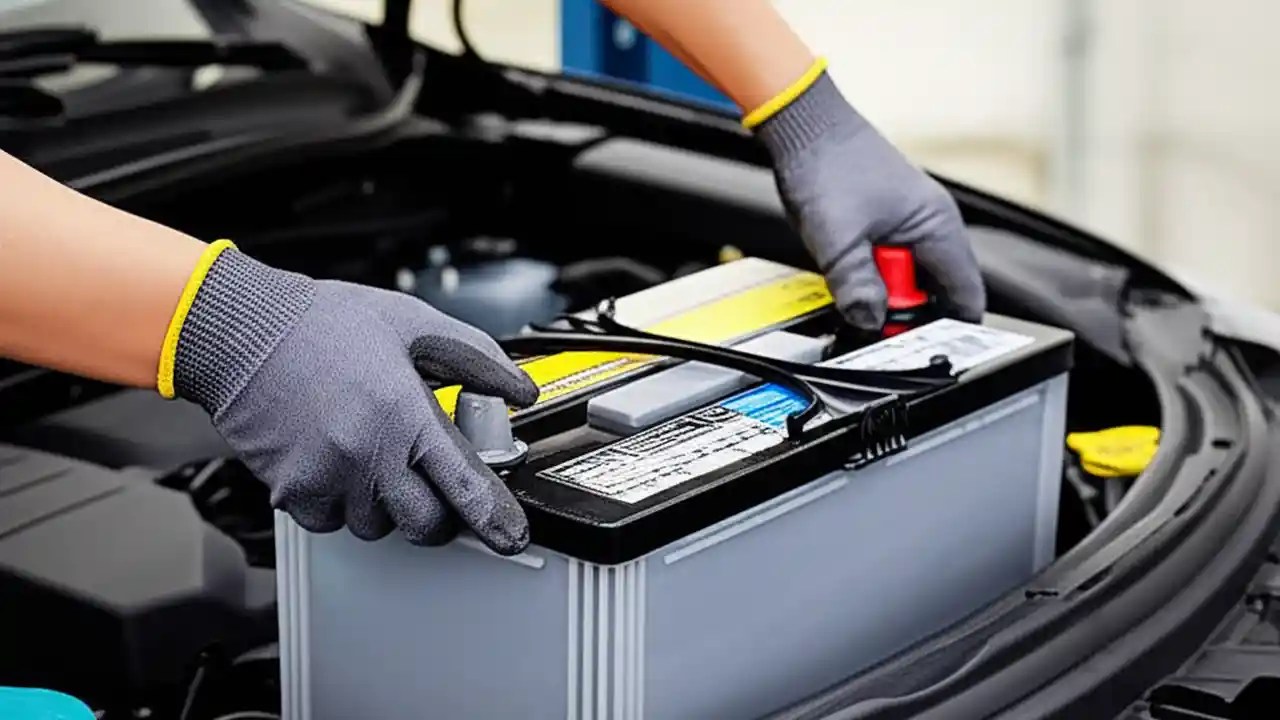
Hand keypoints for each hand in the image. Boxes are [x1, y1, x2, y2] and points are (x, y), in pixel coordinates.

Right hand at [169, 247, 538, 554]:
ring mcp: (326, 478)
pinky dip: (344, 503)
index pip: (465, 486)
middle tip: (434, 483)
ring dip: (388, 505)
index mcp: (405, 413)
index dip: (496, 519)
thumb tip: (520, 389)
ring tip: (375, 454)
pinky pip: (333, 522)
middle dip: (439, 513)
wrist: (243, 330)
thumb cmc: (324, 323)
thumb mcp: (414, 324)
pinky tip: (339, 461)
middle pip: (426, 525)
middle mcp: (367, 454)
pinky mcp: (291, 492)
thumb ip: (476, 360)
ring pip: (379, 526)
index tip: (512, 537)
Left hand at [754, 71, 985, 329]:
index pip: (966, 296)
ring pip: (907, 279)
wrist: (804, 124)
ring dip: (881, 289)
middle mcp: (933, 225)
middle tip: (867, 308)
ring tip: (850, 275)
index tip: (914, 346)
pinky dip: (868, 273)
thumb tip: (870, 323)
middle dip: (904, 309)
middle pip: (935, 293)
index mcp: (938, 227)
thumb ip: (857, 287)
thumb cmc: (828, 165)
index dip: (945, 329)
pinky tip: (844, 266)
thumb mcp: (839, 240)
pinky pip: (886, 262)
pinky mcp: (886, 221)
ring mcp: (910, 222)